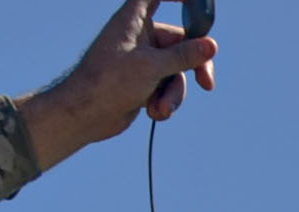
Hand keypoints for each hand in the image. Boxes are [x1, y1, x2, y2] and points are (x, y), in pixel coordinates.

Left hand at [22, 1, 220, 168]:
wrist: (86, 115)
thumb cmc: (109, 82)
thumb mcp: (152, 67)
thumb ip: (184, 56)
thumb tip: (212, 46)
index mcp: (135, 20)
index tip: (197, 3)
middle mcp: (140, 36)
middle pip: (180, 42)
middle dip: (192, 66)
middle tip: (206, 83)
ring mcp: (143, 60)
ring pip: (176, 71)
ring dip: (173, 93)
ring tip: (161, 108)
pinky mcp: (144, 81)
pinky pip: (167, 87)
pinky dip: (164, 101)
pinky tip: (153, 112)